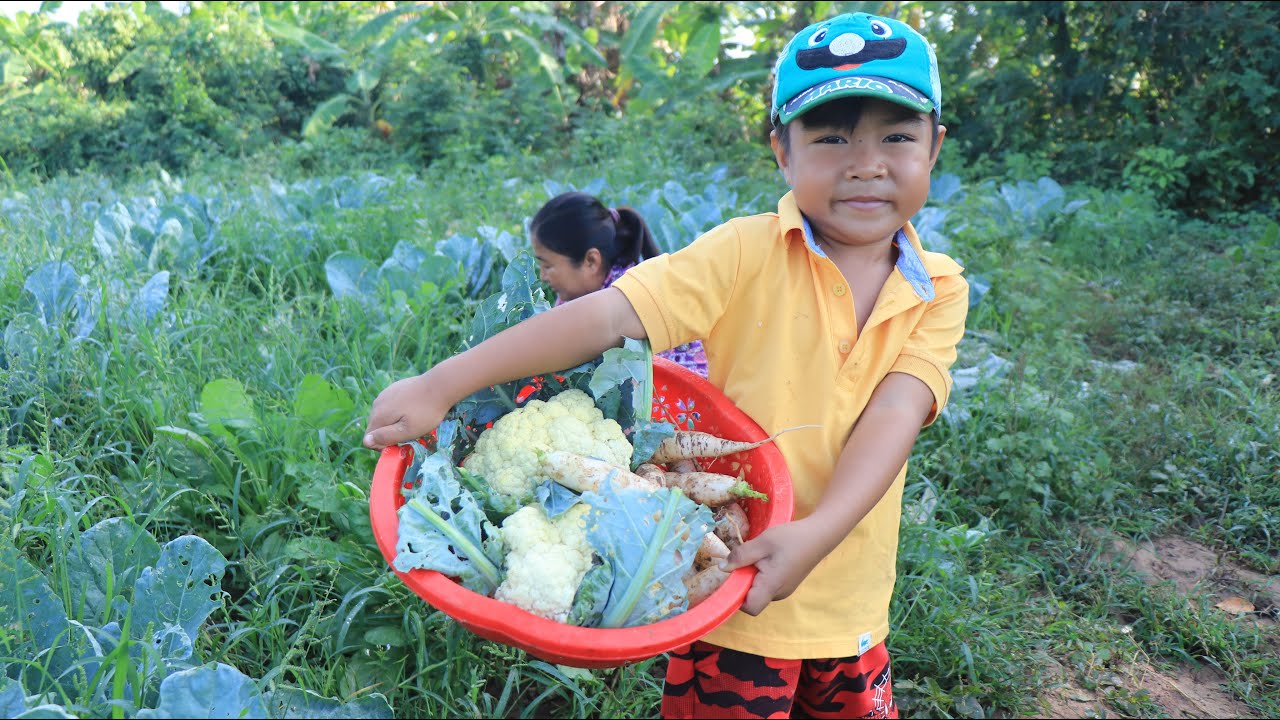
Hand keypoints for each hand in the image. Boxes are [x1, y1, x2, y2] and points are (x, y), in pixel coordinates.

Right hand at [363, 373, 448, 449]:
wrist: (440, 385)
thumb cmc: (426, 412)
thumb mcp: (407, 431)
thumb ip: (386, 437)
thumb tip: (366, 441)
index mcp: (378, 415)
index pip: (369, 439)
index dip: (383, 445)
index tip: (400, 443)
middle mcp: (377, 404)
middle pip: (376, 427)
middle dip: (389, 434)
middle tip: (410, 433)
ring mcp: (385, 394)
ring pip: (383, 416)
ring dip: (394, 422)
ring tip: (413, 420)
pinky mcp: (394, 388)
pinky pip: (390, 405)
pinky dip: (398, 411)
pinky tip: (413, 408)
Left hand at [719, 518, 833, 615]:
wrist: (819, 535)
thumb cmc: (791, 538)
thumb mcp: (762, 542)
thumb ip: (741, 556)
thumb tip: (722, 568)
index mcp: (772, 586)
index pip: (750, 607)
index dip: (737, 597)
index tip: (734, 577)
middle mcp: (778, 594)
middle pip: (753, 598)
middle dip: (744, 581)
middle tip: (746, 559)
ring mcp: (784, 590)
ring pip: (760, 590)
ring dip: (753, 576)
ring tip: (759, 555)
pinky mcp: (787, 584)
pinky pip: (768, 585)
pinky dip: (762, 574)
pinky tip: (768, 557)